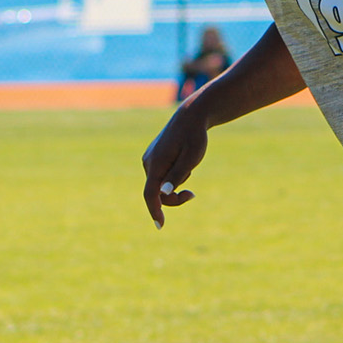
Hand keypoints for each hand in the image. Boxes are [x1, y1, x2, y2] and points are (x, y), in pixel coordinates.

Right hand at [142, 104, 210, 227]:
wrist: (190, 117)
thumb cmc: (194, 137)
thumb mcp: (191, 158)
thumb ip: (177, 176)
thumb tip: (165, 193)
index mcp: (156, 163)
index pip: (150, 194)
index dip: (154, 211)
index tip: (161, 226)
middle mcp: (148, 163)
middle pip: (157, 192)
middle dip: (174, 197)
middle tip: (193, 195)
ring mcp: (150, 160)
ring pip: (160, 185)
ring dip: (175, 184)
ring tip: (189, 166)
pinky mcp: (154, 158)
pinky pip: (161, 176)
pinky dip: (173, 177)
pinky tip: (183, 162)